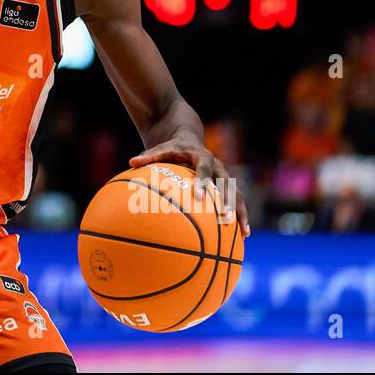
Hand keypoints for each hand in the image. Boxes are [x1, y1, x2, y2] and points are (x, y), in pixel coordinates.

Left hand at [130, 136, 250, 235]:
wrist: (190, 140)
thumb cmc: (173, 148)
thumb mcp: (161, 149)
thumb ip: (148, 156)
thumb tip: (130, 162)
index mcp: (202, 156)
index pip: (203, 169)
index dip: (203, 182)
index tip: (199, 197)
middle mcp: (217, 166)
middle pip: (227, 183)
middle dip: (227, 201)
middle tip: (226, 218)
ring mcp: (224, 175)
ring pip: (237, 194)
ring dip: (241, 212)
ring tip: (244, 232)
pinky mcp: (227, 184)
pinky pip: (237, 200)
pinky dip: (241, 215)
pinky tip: (243, 235)